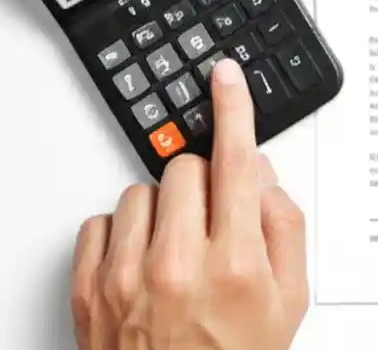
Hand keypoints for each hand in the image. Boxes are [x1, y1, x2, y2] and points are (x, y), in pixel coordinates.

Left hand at [71, 60, 307, 349]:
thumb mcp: (290, 301)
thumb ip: (286, 229)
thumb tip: (263, 179)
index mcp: (233, 263)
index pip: (236, 162)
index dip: (233, 109)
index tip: (225, 76)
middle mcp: (176, 262)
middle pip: (188, 169)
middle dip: (208, 185)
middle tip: (218, 224)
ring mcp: (126, 273)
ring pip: (142, 189)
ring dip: (164, 208)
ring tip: (179, 250)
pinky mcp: (88, 285)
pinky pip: (102, 221)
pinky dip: (123, 233)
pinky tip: (145, 261)